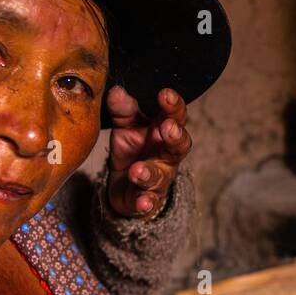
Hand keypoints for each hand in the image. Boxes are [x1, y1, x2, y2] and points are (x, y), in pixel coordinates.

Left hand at [103, 85, 191, 219]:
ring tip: (137, 170)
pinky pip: (149, 202)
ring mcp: (159, 178)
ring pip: (160, 175)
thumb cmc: (132, 149)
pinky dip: (146, 203)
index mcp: (163, 131)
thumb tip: (116, 90)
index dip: (173, 105)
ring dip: (150, 172)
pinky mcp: (146, 199)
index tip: (165, 94)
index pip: (175, 115)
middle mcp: (167, 154)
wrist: (125, 186)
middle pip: (179, 145)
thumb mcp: (126, 126)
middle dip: (175, 136)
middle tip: (168, 127)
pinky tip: (142, 203)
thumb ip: (123, 109)